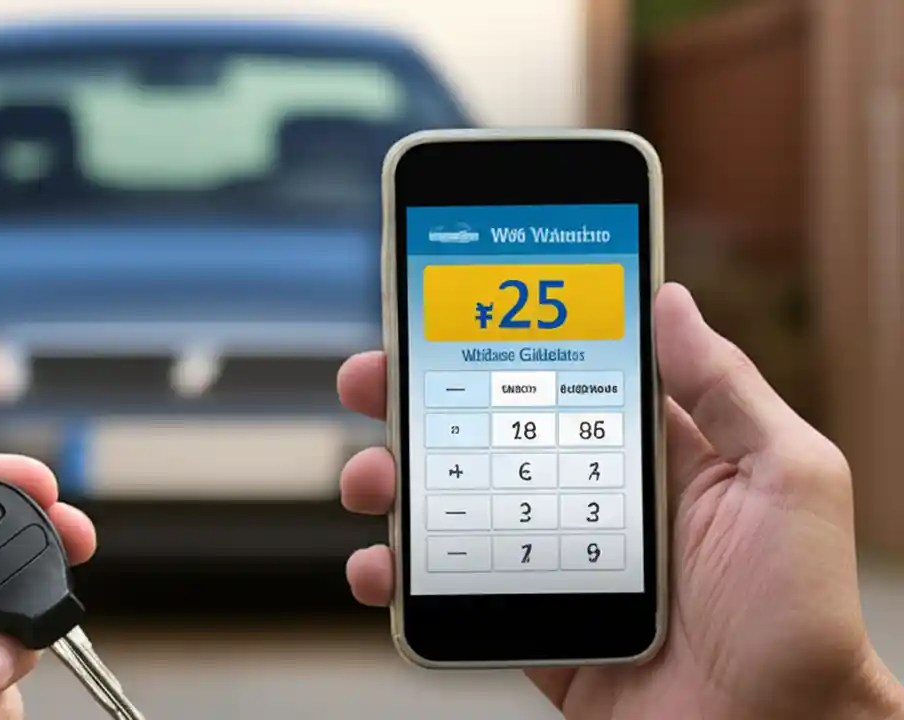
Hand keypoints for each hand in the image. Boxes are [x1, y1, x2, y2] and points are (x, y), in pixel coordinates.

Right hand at [337, 283, 903, 719]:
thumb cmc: (803, 617)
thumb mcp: (788, 478)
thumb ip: (727, 389)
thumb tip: (669, 300)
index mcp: (647, 457)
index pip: (555, 380)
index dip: (495, 344)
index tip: (442, 313)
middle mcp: (588, 502)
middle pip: (483, 436)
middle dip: (416, 403)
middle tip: (372, 380)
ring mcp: (551, 565)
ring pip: (450, 510)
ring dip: (393, 484)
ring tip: (370, 477)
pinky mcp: (529, 627)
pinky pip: (449, 594)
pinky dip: (400, 578)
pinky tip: (382, 566)